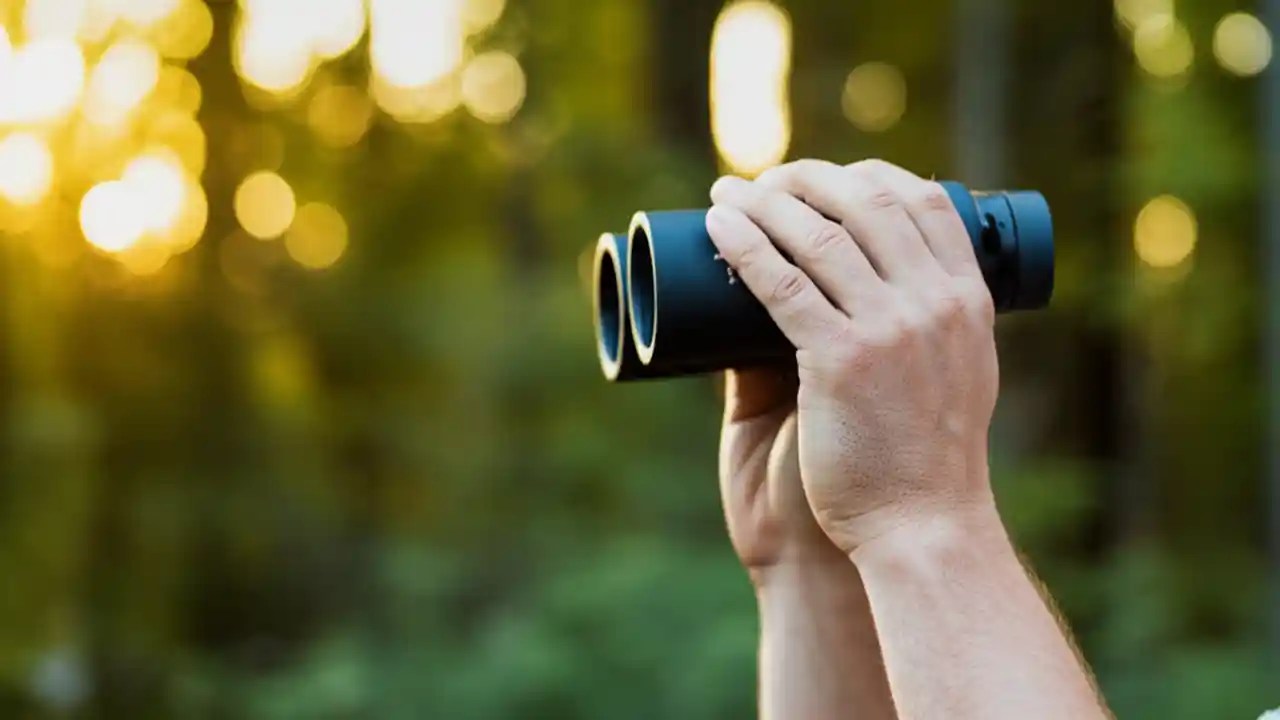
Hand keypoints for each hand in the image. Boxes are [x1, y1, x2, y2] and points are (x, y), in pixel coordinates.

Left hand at [706, 159, 999, 555]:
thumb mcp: (947, 376)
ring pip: (817, 235)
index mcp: (968, 302)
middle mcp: (935, 304)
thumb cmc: (923, 461)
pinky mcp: (839, 362)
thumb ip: (914, 327)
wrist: (920, 528)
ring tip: (726, 193)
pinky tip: (719, 228)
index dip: (868, 174)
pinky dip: (745, 247)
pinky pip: (782, 285)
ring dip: (763, 202)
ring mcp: (889, 330)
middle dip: (807, 177)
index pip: (925, 203)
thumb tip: (851, 283)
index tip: (823, 176)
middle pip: (867, 203)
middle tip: (764, 178)